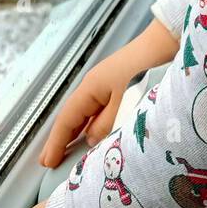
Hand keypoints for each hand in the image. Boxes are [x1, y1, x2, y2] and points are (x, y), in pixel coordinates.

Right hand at [39, 19, 178, 168]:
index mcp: (89, 88)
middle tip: (46, 161)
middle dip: (58, 139)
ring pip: (82, 115)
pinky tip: (88, 137)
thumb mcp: (123, 104)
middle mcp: (92, 87)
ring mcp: (103, 86)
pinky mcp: (115, 88)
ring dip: (72, 134)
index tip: (47, 162)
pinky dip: (87, 126)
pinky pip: (94, 112)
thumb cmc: (142, 71)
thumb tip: (89, 140)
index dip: (56, 142)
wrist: (161, 45)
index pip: (67, 120)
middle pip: (70, 116)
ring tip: (62, 154)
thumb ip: (105, 125)